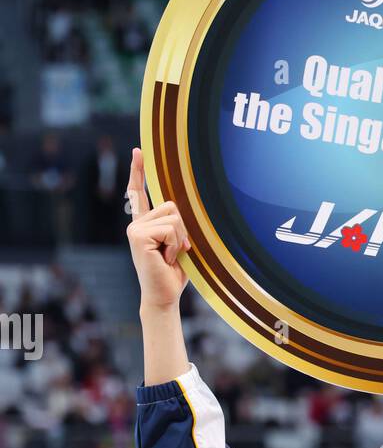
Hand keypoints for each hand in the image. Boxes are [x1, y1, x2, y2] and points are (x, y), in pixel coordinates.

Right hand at [126, 146, 190, 309]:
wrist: (163, 295)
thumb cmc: (173, 274)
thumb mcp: (179, 245)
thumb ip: (178, 227)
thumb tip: (182, 214)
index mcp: (145, 224)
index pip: (139, 194)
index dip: (138, 172)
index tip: (137, 151)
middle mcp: (137, 224)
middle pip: (171, 206)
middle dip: (182, 230)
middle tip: (173, 252)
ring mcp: (135, 229)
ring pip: (173, 218)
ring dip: (179, 240)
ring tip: (169, 257)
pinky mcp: (137, 236)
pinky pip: (170, 229)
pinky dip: (174, 245)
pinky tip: (165, 259)